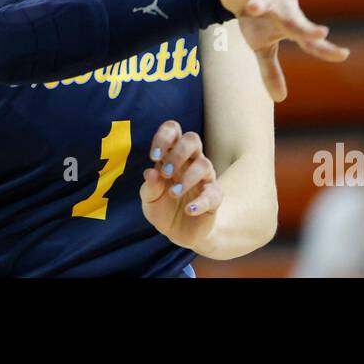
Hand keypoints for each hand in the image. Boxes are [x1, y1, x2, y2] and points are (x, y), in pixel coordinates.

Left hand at [140, 120, 222, 252]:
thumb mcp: (150, 198)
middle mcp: (190, 161)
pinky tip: (189, 210)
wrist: (177, 232)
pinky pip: (213, 194)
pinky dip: (200, 202)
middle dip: (178, 153)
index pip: (173, 130)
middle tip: (165, 173)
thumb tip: (149, 172)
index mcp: (172, 155)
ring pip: (204, 164)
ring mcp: (205, 178)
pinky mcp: (214, 197)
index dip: (164, 137)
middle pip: (192, 139)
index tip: (153, 156)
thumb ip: (149, 186)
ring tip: (173, 193)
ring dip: (187, 178)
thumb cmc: (162, 207)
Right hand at [219, 0, 349, 101]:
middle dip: (304, 27)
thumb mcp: (262, 46)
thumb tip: (279, 98)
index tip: (344, 55)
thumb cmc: (256, 19)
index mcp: (290, 23)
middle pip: (293, 19)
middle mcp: (283, 7)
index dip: (325, 48)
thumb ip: (271, 70)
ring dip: (259, 3)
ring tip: (254, 8)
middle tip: (320, 34)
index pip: (309, 39)